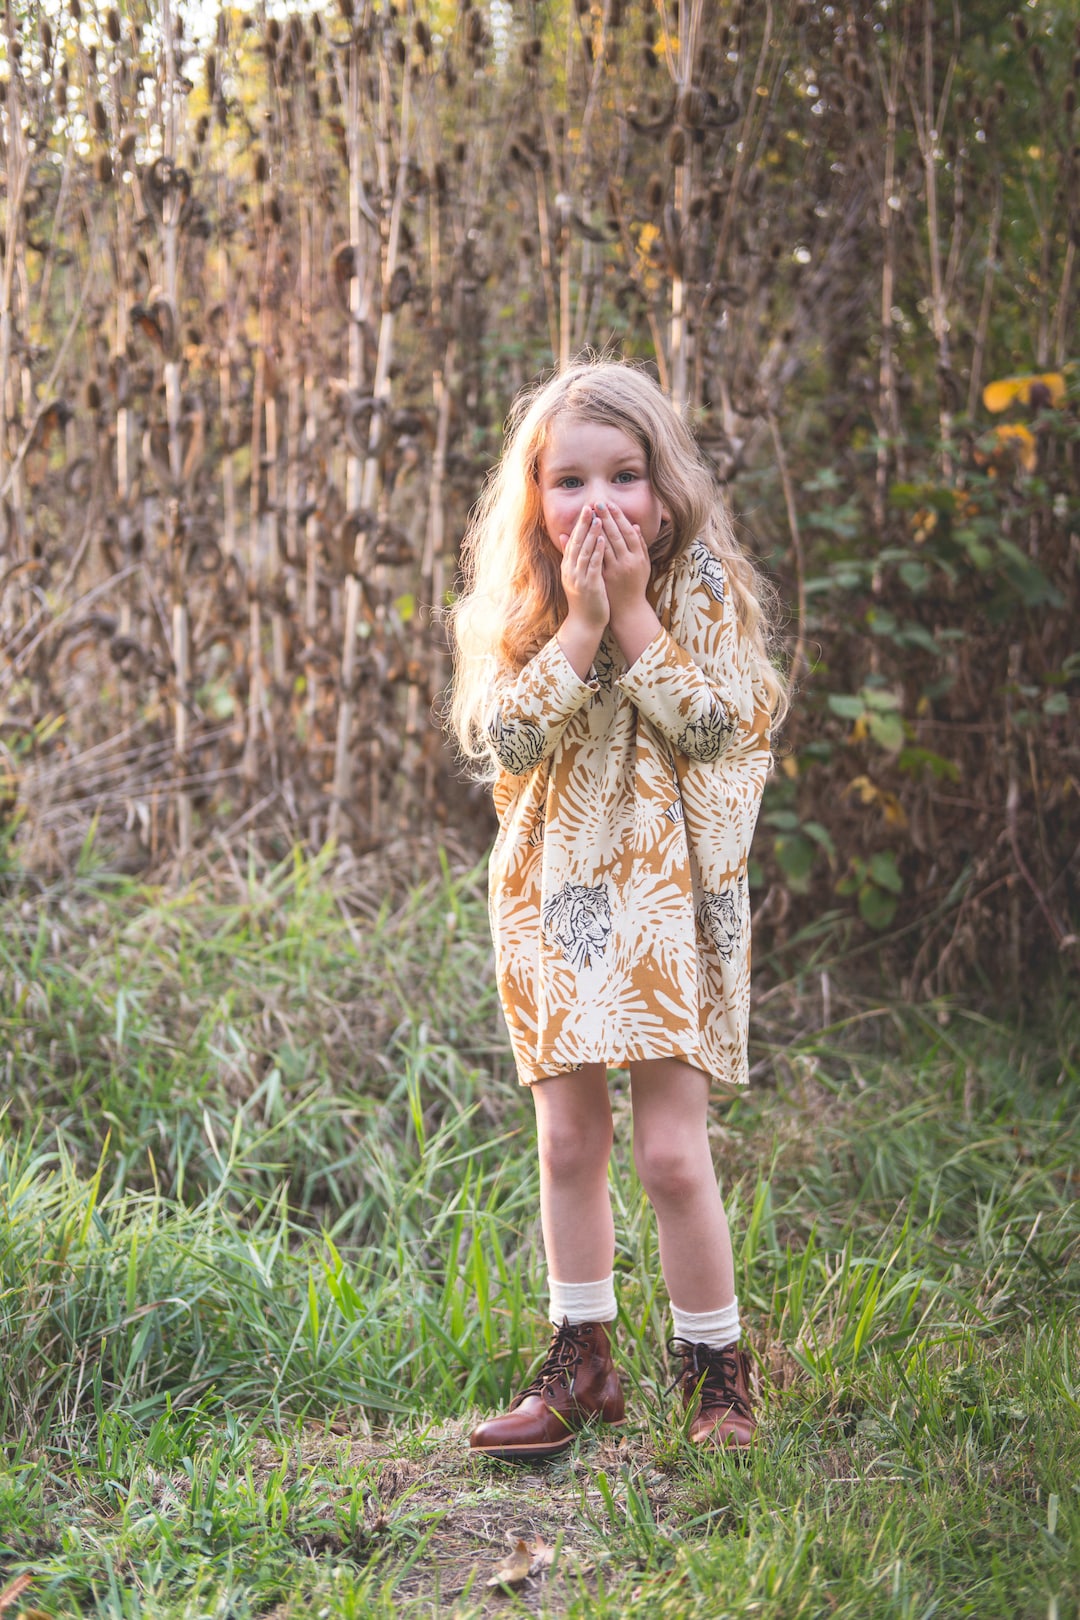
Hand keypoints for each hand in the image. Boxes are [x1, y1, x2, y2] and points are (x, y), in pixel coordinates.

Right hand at [554, 504, 607, 677]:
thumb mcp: (577, 577)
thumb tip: (566, 539)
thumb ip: (574, 558)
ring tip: (598, 518)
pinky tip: (603, 540)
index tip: (586, 509)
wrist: (584, 624)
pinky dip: (597, 551)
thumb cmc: (585, 600)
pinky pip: (593, 565)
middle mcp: (570, 571)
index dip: (579, 525)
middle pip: (576, 542)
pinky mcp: (588, 585)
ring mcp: (578, 578)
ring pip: (584, 551)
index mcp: (568, 568)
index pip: (573, 541)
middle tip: (590, 506)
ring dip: (591, 534)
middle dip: (584, 524)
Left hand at [596, 501, 650, 621]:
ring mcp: (616, 570)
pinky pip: (596, 558)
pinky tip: (584, 535)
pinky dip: (590, 546)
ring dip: (597, 528)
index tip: (610, 504)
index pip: (628, 532)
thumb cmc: (636, 585)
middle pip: (616, 535)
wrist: (628, 609)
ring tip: (590, 514)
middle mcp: (628, 562)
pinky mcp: (605, 577)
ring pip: (605, 545)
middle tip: (597, 503)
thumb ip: (641, 545)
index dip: (619, 517)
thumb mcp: (643, 565)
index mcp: (638, 557)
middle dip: (606, 518)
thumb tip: (634, 526)